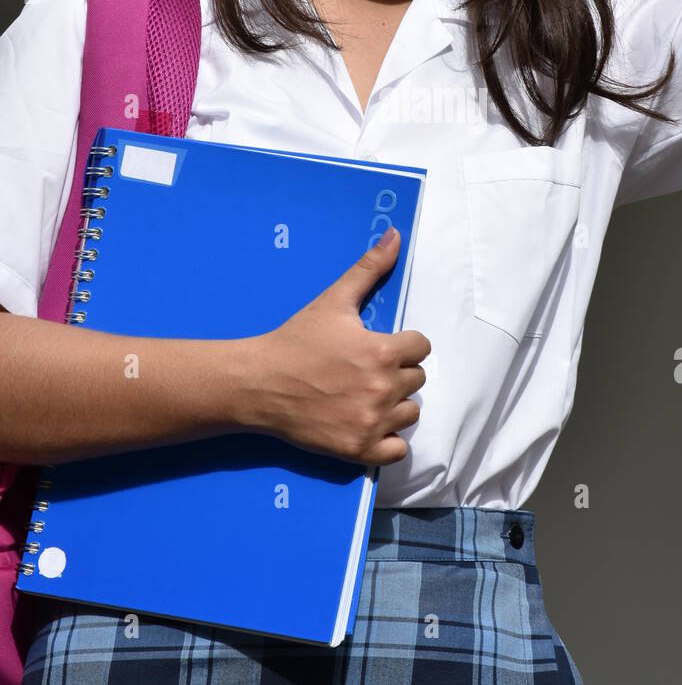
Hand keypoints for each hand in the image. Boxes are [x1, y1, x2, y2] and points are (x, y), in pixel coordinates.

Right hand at [237, 228, 430, 466]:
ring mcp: (372, 422)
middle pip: (417, 379)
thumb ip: (369, 268)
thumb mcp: (334, 300)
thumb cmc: (296, 340)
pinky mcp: (359, 450)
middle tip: (365, 371)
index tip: (376, 347)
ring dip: (395, 405)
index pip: (421, 347)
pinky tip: (367, 423)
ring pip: (410, 413)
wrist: (258, 384)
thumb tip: (395, 235)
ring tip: (365, 396)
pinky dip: (387, 440)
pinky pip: (397, 449)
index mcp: (383, 352)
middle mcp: (383, 388)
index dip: (401, 344)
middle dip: (396, 373)